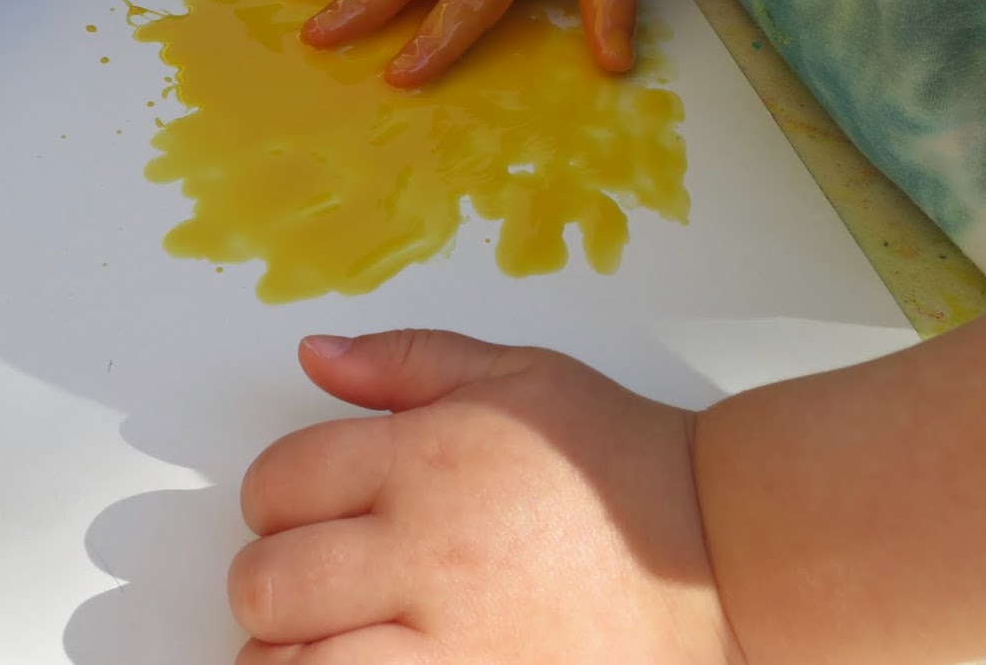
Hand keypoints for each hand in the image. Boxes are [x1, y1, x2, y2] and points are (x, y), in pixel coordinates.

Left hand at [228, 329, 741, 663]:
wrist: (717, 556)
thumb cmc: (620, 464)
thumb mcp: (519, 376)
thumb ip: (405, 361)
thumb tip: (314, 352)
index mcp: (429, 460)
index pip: (280, 480)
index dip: (274, 494)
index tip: (301, 507)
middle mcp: (427, 553)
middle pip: (268, 580)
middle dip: (268, 579)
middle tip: (304, 579)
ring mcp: (450, 645)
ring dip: (286, 654)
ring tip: (323, 638)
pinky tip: (366, 662)